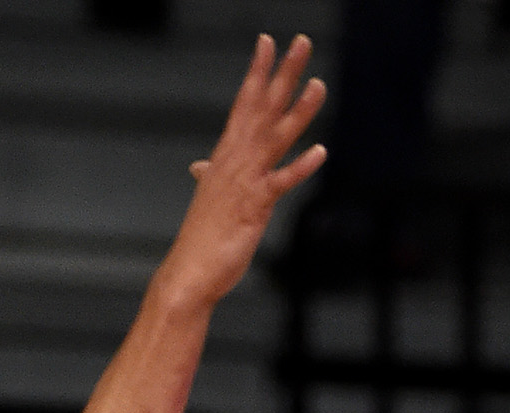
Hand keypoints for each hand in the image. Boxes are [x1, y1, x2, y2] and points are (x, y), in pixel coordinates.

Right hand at [160, 36, 326, 306]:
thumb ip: (211, 178)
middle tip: (302, 42)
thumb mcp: (209, 201)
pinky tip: (321, 152)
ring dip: (299, 110)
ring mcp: (245, 182)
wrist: (188, 274)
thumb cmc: (201, 239)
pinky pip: (281, 182)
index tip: (268, 42)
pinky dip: (301, 167)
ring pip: (276, 137)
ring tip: (319, 83)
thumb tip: (200, 168)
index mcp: (226, 156)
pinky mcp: (255, 207)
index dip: (257, 72)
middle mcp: (235, 161)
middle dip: (283, 74)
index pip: (244, 103)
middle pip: (262, 108)